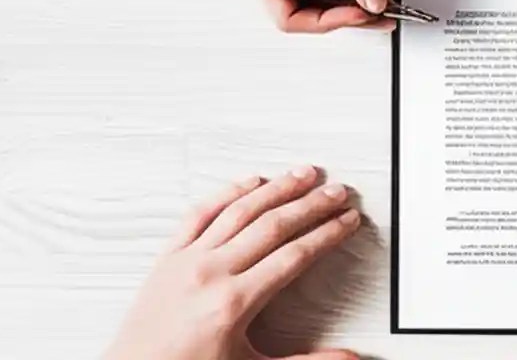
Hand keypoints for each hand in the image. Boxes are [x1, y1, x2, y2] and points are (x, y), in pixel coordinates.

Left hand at [104, 166, 360, 359]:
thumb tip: (349, 358)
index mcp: (235, 303)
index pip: (295, 256)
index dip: (327, 235)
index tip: (347, 221)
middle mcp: (211, 274)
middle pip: (274, 226)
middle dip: (312, 205)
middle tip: (338, 193)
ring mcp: (187, 261)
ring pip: (240, 211)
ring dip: (277, 189)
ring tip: (304, 175)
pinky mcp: (168, 257)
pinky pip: (200, 213)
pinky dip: (228, 192)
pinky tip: (251, 182)